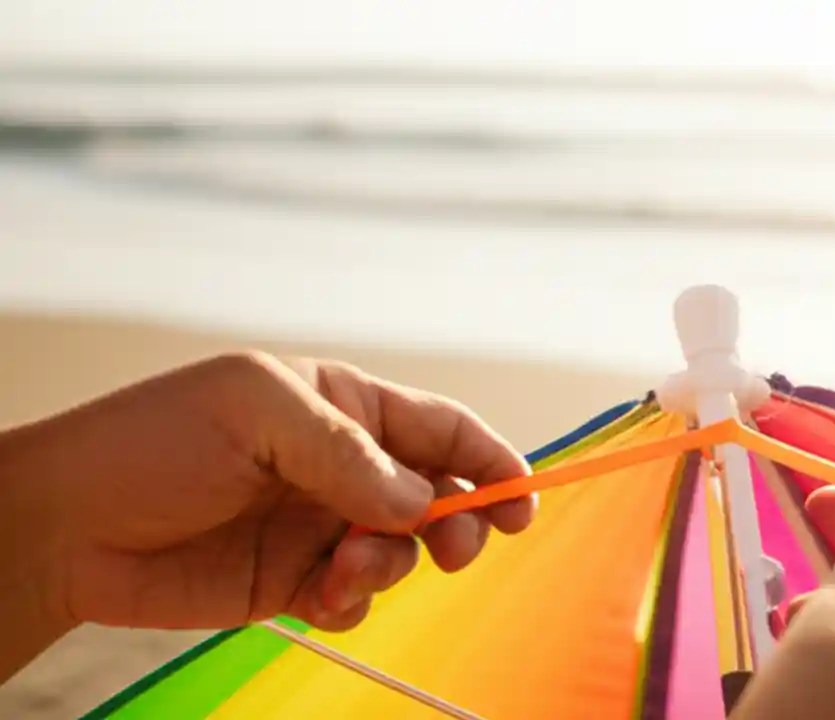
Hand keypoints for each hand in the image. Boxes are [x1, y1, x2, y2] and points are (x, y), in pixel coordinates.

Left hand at [0, 352, 532, 680]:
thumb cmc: (154, 441)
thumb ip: (349, 454)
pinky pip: (357, 594)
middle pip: (439, 492)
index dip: (490, 459)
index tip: (522, 502)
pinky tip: (316, 596)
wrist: (65, 527)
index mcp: (341, 405)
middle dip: (458, 521)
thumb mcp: (257, 412)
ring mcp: (320, 523)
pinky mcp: (294, 580)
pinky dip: (353, 599)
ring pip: (401, 550)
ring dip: (391, 564)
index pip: (440, 427)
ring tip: (340, 568)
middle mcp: (342, 464)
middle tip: (453, 548)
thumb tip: (422, 501)